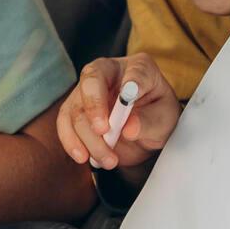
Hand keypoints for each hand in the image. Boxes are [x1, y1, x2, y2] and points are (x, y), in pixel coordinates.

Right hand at [55, 54, 179, 170]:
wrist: (143, 133)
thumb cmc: (156, 117)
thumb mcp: (165, 120)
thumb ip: (149, 122)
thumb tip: (129, 128)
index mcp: (138, 68)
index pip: (135, 70)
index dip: (132, 82)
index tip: (131, 95)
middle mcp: (108, 73)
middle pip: (92, 81)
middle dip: (95, 106)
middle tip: (104, 131)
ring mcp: (87, 90)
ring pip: (77, 108)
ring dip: (89, 137)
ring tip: (108, 160)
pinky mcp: (75, 109)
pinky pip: (65, 123)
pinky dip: (71, 141)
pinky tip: (83, 156)